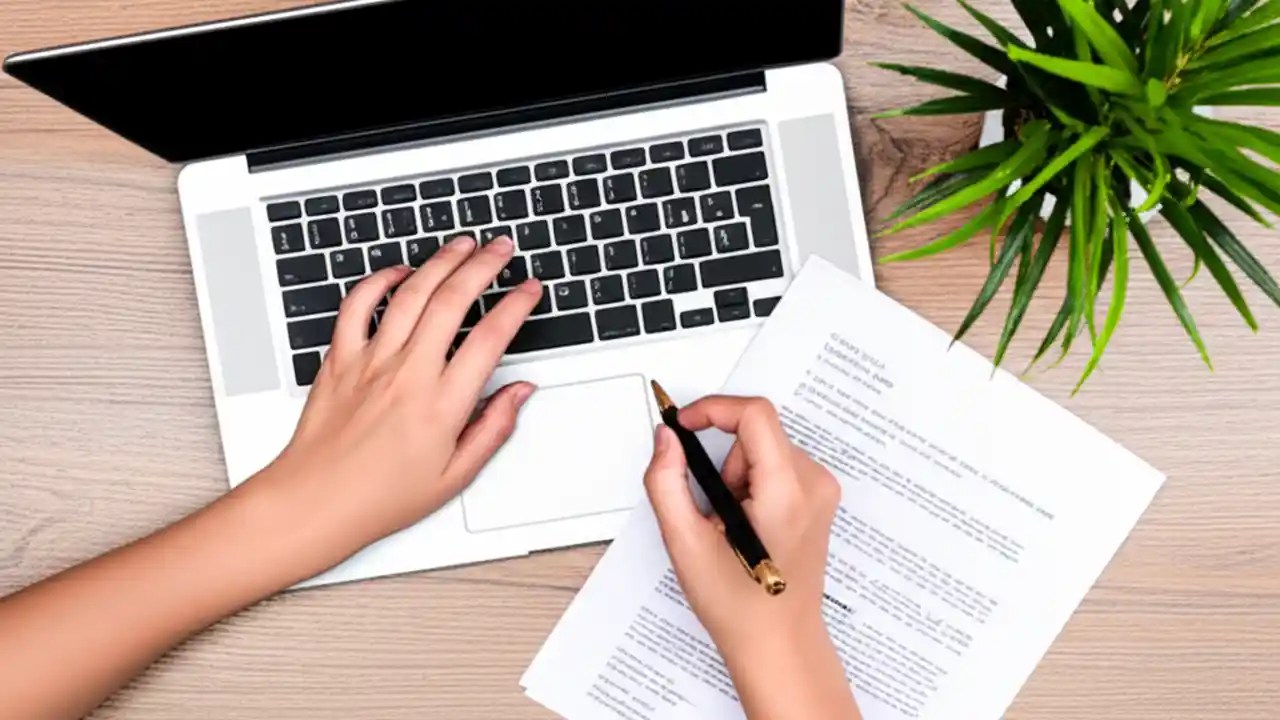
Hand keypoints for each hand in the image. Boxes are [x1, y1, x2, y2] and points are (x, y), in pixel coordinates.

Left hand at [251, 234, 541, 578]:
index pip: (490, 338)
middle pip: (453, 300)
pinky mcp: (340, 359)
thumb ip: (493, 428)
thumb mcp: (454, 476)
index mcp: (442, 404)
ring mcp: (371, 362)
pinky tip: (399, 271)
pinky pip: (358, 306)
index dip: (517, 305)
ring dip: (441, 261)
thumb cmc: (380, 498)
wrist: (314, 502)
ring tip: (463, 245)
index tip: (530, 289)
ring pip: (410, 293)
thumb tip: (519, 392)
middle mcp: (408, 374)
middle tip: (501, 249)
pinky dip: (379, 280)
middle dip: (484, 265)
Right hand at [644, 396, 859, 719]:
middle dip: (722, 464)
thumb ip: (667, 481)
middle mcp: (813, 485)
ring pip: (762, 450)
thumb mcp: (686, 542)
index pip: (755, 415)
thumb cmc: (739, 605)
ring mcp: (821, 491)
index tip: (683, 424)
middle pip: (755, 433)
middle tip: (712, 513)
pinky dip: (751, 485)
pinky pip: (775, 466)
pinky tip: (747, 526)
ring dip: (736, 477)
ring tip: (730, 528)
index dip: (712, 409)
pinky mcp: (818, 498)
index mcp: (786, 493)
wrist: (778, 643)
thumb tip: (666, 438)